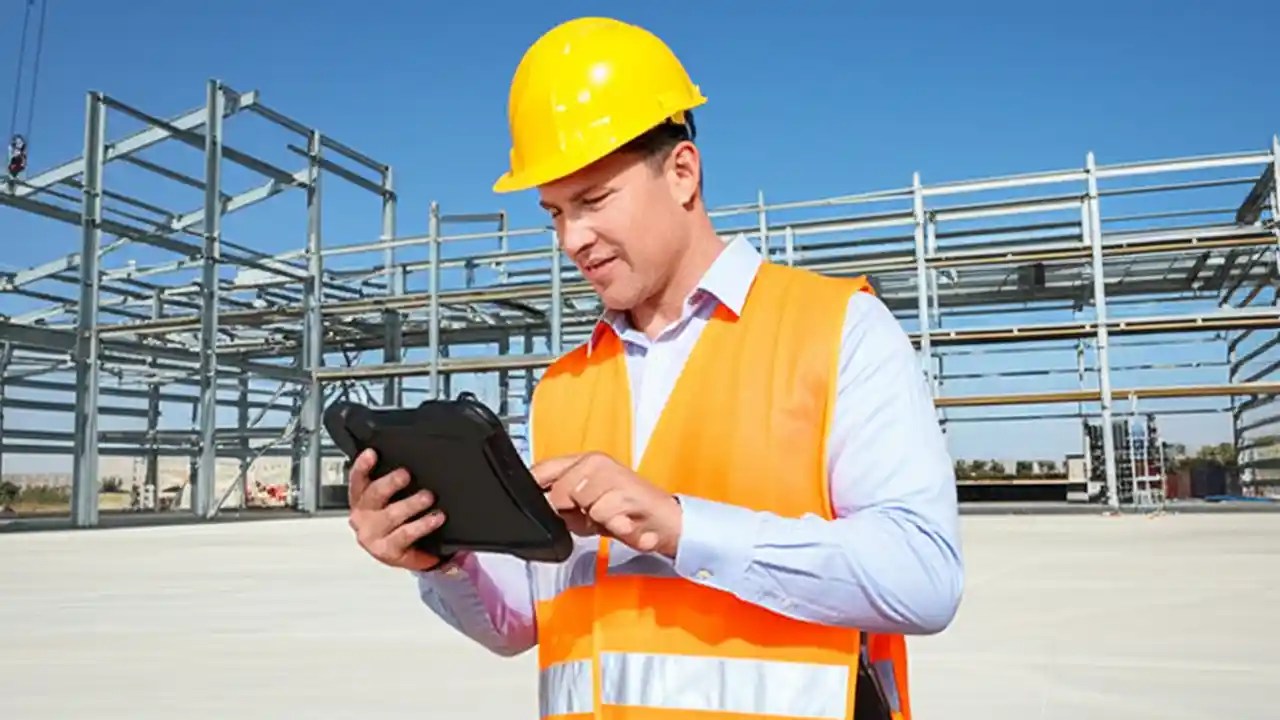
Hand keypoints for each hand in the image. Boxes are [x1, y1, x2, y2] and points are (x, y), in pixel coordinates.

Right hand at [347, 448, 444, 570]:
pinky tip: (436, 518)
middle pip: (373, 495)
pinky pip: (406, 535)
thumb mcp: (393, 499)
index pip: (358, 479)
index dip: (363, 466)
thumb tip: (411, 461)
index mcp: (361, 499)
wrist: (407, 555)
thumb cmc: (398, 522)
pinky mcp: (386, 551)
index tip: (372, 454)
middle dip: (390, 483)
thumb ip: (394, 482)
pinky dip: (422, 525)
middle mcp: (362, 516)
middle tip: (406, 474)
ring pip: (391, 515)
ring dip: (411, 504)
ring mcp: (372, 535)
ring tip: (427, 497)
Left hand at [532, 451, 682, 557]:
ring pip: (577, 503)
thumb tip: (537, 503)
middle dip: (569, 513)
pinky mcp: (624, 492)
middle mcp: (596, 462)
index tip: (539, 503)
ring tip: (609, 519)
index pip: (543, 468)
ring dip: (591, 520)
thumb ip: (562, 501)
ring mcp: (610, 475)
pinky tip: (622, 522)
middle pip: (557, 492)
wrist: (665, 522)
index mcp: (585, 461)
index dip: (535, 489)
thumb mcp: (587, 507)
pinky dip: (609, 525)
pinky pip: (599, 514)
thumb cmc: (627, 514)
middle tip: (591, 517)